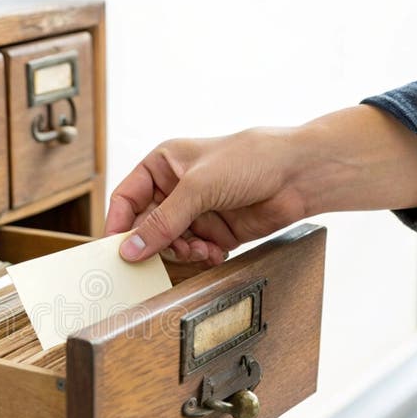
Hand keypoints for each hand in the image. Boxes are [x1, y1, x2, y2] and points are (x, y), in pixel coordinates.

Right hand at [105, 105, 416, 261]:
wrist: (299, 174)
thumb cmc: (250, 159)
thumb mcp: (198, 188)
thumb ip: (162, 222)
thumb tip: (131, 249)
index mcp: (163, 165)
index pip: (127, 198)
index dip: (119, 224)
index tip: (117, 249)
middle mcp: (176, 189)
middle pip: (147, 226)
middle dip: (155, 243)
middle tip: (158, 258)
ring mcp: (197, 211)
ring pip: (171, 243)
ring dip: (182, 252)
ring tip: (199, 249)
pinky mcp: (216, 231)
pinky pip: (195, 252)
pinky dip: (201, 256)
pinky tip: (214, 251)